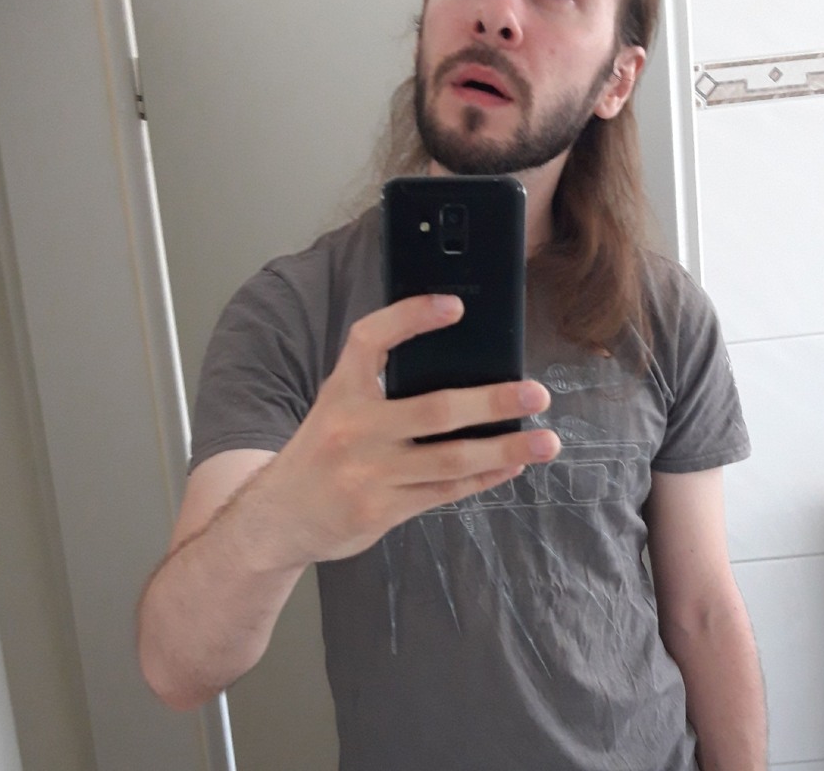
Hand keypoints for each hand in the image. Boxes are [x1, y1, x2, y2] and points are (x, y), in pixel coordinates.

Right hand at [260, 294, 558, 566]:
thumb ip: (382, 385)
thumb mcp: (337, 405)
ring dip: (504, 448)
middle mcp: (353, 429)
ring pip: (450, 460)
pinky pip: (445, 493)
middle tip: (536, 393)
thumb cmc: (322, 450)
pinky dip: (484, 478)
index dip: (410, 317)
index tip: (454, 306)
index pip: (370, 340)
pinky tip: (512, 465)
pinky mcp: (382, 510)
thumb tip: (463, 369)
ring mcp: (368, 474)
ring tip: (546, 440)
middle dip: (493, 401)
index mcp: (341, 391)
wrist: (277, 517)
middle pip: (434, 409)